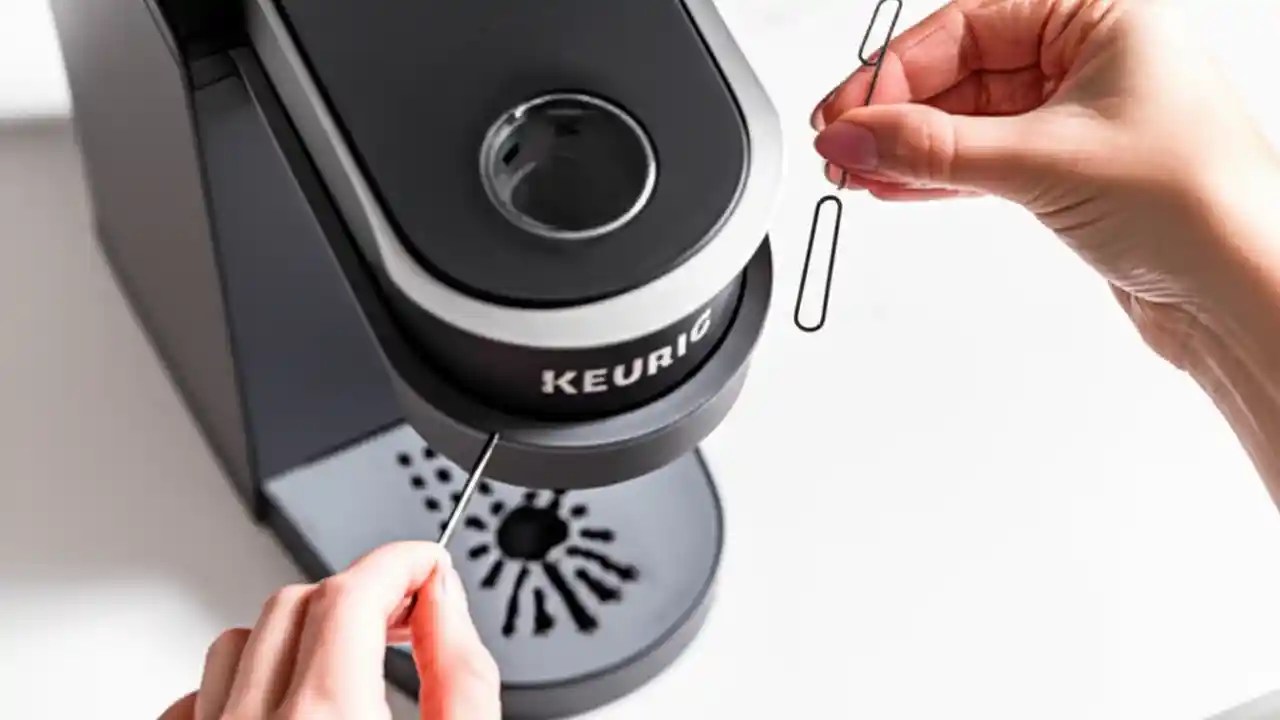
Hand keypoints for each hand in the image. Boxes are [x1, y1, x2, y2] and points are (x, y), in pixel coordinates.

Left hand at [159, 542, 499, 719]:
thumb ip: (462, 674)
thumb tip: (444, 596)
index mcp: (329, 719)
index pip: (356, 590)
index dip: (402, 561)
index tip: (428, 565)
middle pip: (298, 603)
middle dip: (359, 596)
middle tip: (405, 618)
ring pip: (236, 642)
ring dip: (294, 638)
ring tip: (342, 670)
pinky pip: (193, 701)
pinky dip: (237, 689)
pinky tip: (281, 710)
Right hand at [810, 0, 1279, 369]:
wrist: (1244, 291)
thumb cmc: (1198, 203)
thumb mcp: (1042, 161)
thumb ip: (933, 148)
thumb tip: (853, 135)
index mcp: (1102, 14)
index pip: (968, 24)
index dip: (895, 71)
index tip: (844, 113)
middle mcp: (1092, 56)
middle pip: (961, 70)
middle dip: (895, 113)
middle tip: (840, 147)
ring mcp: (1078, 114)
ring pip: (968, 119)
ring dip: (910, 148)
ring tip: (855, 173)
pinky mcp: (1069, 168)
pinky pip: (984, 158)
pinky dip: (939, 174)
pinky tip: (895, 186)